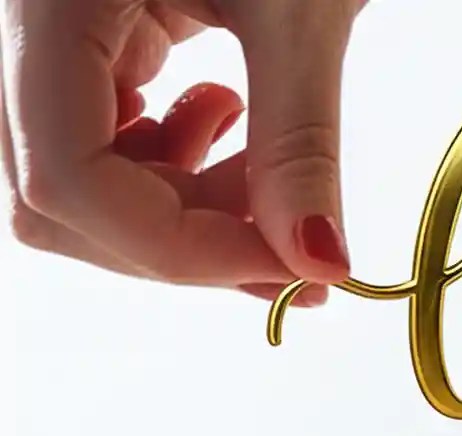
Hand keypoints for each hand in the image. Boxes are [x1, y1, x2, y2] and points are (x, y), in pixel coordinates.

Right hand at [2, 0, 366, 304]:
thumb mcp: (299, 8)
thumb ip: (301, 142)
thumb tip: (319, 263)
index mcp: (47, 4)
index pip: (66, 179)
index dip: (179, 249)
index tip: (291, 270)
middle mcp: (22, 26)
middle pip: (59, 198)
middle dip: (184, 243)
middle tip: (292, 249)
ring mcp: (48, 36)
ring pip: (81, 182)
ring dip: (182, 211)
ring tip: (263, 171)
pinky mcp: (89, 37)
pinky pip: (104, 139)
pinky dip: (176, 165)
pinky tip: (230, 122)